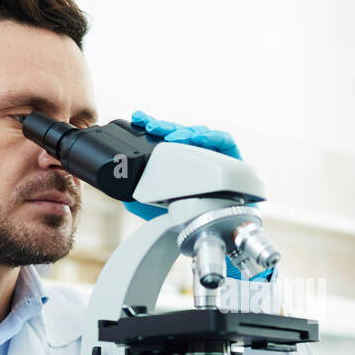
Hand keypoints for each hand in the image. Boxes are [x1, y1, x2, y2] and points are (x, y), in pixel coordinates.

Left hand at [126, 111, 271, 280]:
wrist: (217, 235)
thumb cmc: (190, 220)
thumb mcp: (157, 210)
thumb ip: (139, 201)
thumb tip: (120, 192)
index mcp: (181, 162)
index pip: (166, 138)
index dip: (153, 126)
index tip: (138, 118)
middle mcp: (198, 156)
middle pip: (182, 133)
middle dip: (165, 126)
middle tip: (151, 126)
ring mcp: (216, 157)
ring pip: (201, 134)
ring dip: (186, 132)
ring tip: (173, 137)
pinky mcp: (234, 160)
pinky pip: (226, 142)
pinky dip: (213, 137)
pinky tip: (199, 139)